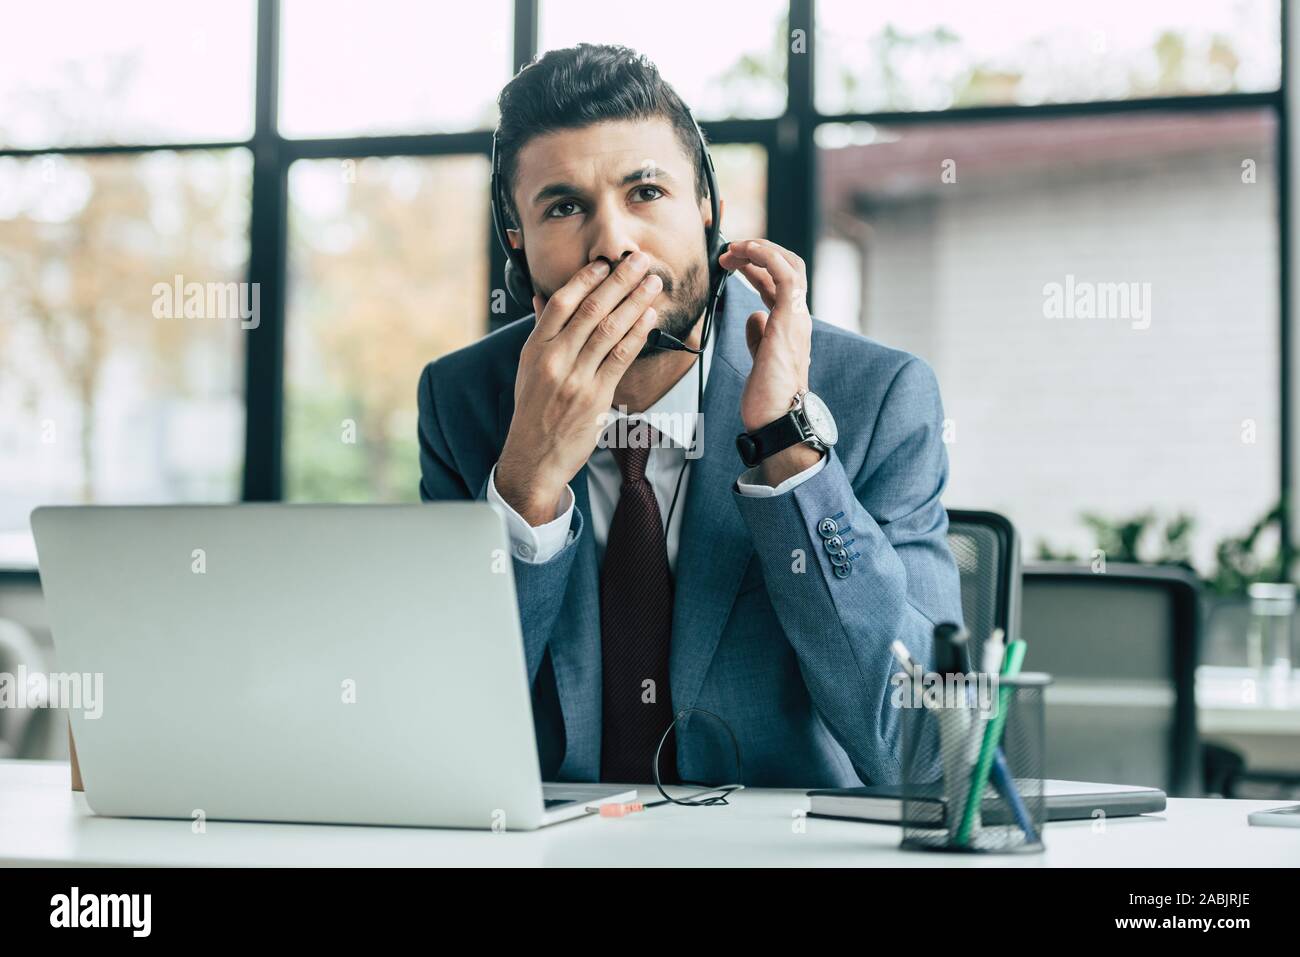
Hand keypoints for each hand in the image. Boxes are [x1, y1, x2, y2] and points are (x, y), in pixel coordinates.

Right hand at [495, 253, 661, 524]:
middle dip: (618, 281)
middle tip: (638, 260)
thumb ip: (541, 333)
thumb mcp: (528, 369)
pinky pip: (621, 357)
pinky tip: (650, 317)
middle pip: (590, 310)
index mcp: (535, 349)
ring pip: (609, 330)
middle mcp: (554, 360)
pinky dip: (637, 333)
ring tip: (652, 282)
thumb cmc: (534, 412)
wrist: (534, 457)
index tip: (605, 262)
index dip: (586, 279)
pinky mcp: (596, 397)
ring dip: (634, 302)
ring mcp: (575, 378)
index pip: (561, 303)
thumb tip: (544, 299)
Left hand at [719, 239, 818, 485]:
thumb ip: (759, 336)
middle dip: (758, 252)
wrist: (778, 419)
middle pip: (788, 267)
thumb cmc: (769, 397)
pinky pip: (784, 275)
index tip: (732, 261)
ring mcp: (796, 317)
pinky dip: (766, 256)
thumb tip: (754, 318)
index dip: (756, 266)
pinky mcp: (789, 319)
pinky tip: (746, 251)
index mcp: (790, 324)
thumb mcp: (760, 358)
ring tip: (732, 248)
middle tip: (728, 252)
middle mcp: (798, 316)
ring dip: (759, 249)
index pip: (779, 283)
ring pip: (788, 265)